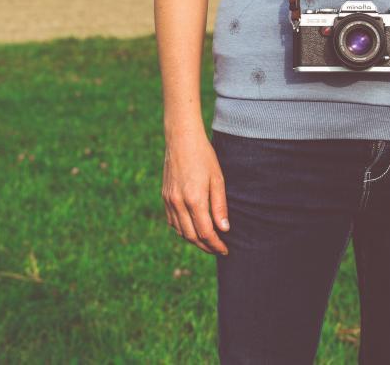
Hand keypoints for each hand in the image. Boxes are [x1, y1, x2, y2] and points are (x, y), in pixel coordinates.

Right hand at [161, 127, 229, 255]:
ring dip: (194, 240)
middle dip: (206, 246)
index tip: (225, 249)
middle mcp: (179, 202)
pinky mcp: (165, 196)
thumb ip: (220, 206)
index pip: (205, 232)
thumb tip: (224, 229)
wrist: (181, 139)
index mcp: (194, 199)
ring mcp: (169, 200)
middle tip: (218, 249)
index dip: (216, 244)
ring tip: (207, 242)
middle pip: (192, 236)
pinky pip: (171, 221)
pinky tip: (192, 229)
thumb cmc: (203, 156)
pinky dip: (182, 230)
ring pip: (180, 231)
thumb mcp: (217, 179)